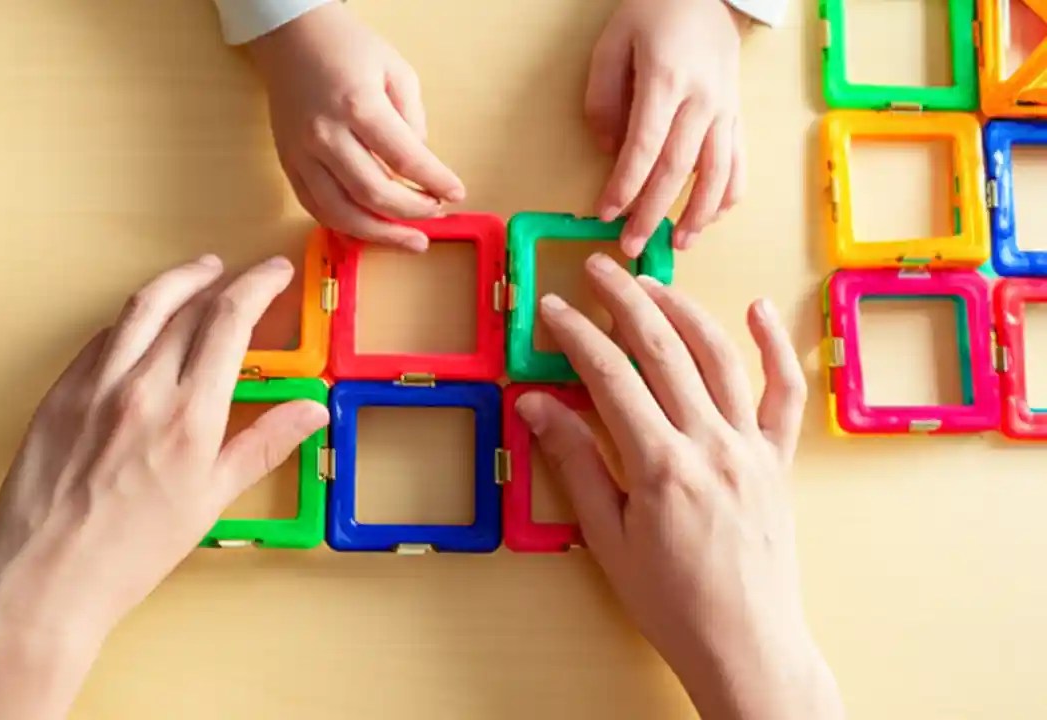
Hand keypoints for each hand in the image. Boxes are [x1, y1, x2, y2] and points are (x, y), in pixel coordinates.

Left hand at [0, 256, 328, 719]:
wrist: (46, 578)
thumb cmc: (133, 552)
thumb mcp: (211, 500)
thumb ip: (263, 444)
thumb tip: (313, 410)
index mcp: (190, 415)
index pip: (230, 321)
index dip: (258, 286)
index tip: (275, 273)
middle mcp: (143, 386)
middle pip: (189, 305)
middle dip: (224, 279)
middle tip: (245, 273)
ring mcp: (95, 385)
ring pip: (140, 307)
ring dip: (175, 281)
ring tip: (199, 273)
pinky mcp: (60, 393)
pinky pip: (102, 339)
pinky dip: (131, 320)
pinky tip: (143, 325)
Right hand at [248, 2, 464, 250]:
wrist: (291, 38)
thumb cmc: (348, 48)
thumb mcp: (396, 70)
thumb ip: (413, 121)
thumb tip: (419, 167)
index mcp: (358, 106)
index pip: (404, 159)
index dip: (435, 182)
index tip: (457, 192)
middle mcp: (326, 135)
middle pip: (373, 193)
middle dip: (412, 212)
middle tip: (437, 214)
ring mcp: (302, 154)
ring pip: (341, 213)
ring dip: (381, 234)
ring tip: (412, 240)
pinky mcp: (288, 164)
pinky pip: (315, 209)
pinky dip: (346, 227)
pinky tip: (372, 231)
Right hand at [518, 254, 842, 719]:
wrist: (745, 643)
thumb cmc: (671, 602)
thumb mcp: (606, 538)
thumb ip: (575, 463)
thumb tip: (536, 405)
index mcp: (662, 466)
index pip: (610, 376)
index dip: (576, 335)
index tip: (553, 309)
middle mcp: (711, 444)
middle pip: (663, 350)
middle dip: (625, 300)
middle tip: (596, 270)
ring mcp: (751, 448)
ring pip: (719, 356)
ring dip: (683, 310)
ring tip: (651, 284)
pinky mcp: (778, 460)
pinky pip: (783, 393)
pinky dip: (773, 347)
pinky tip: (754, 311)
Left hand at [586, 0, 747, 255]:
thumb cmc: (653, 14)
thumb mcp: (612, 46)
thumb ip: (604, 101)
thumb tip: (613, 152)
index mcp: (665, 81)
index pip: (644, 148)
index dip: (624, 186)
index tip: (606, 214)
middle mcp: (701, 100)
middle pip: (677, 168)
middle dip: (652, 212)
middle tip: (631, 245)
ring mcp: (725, 109)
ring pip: (716, 172)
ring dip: (698, 214)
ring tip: (679, 245)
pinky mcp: (737, 114)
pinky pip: (739, 160)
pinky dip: (728, 193)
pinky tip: (715, 217)